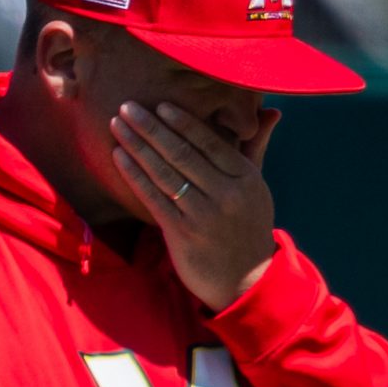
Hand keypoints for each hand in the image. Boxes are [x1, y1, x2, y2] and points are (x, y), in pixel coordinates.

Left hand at [110, 101, 280, 310]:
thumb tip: (271, 111)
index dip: (182, 121)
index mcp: (246, 178)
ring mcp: (204, 215)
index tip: (159, 105)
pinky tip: (119, 157)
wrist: (245, 281)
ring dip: (137, 146)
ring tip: (117, 125)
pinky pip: (153, 198)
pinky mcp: (183, 234)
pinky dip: (135, 175)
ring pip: (164, 173)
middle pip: (182, 153)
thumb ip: (255, 147)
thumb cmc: (247, 226)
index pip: (209, 142)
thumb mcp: (256, 187)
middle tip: (127, 106)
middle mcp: (226, 194)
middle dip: (151, 127)